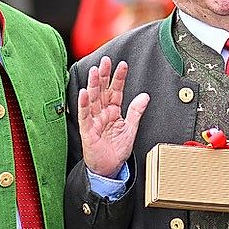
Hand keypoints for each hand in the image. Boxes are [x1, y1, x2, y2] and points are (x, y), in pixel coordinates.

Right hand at [78, 56, 149, 175]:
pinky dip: (83, 104)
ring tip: (94, 71)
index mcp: (114, 111)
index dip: (119, 78)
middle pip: (102, 90)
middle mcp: (102, 113)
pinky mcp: (87, 130)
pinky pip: (84, 116)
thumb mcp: (131, 129)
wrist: (109, 168)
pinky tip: (84, 93)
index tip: (122, 65)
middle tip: (105, 60)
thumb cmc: (117, 150)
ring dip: (92, 85)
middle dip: (104, 75)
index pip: (116, 91)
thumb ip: (136, 112)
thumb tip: (145, 96)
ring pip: (92, 99)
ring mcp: (94, 120)